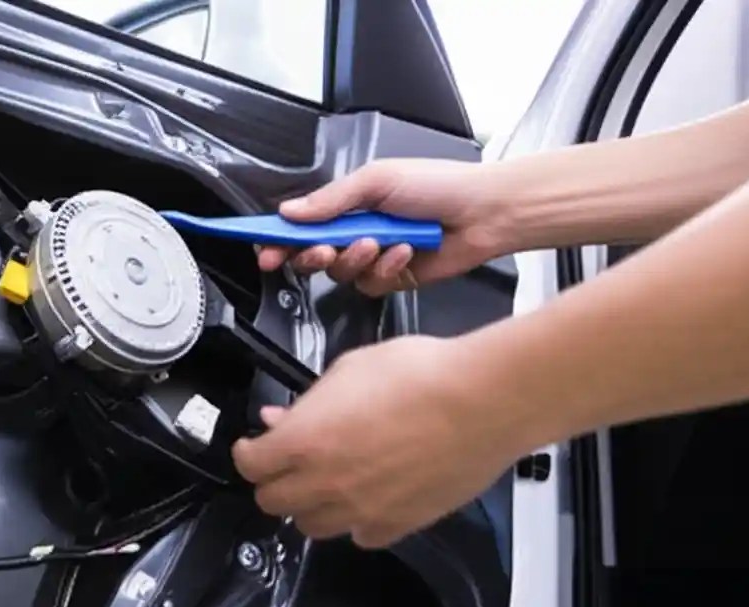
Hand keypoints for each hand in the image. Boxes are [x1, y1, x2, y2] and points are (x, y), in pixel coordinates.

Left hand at [231, 335, 526, 547]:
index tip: (253, 445)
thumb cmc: (421, 374)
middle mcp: (325, 483)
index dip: (248, 452)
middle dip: (272, 481)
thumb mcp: (349, 369)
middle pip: (271, 502)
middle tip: (284, 464)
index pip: (250, 464)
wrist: (482, 401)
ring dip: (309, 505)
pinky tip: (366, 500)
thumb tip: (283, 418)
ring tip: (325, 482)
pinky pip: (360, 537)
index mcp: (304, 442)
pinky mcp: (397, 524)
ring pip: (311, 526)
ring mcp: (360, 510)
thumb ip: (309, 401)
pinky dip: (355, 522)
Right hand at [259, 159, 514, 295]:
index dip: (277, 238)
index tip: (264, 248)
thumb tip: (290, 212)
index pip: (300, 223)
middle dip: (311, 254)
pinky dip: (386, 268)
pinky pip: (371, 285)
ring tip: (378, 241)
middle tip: (321, 249)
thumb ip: (330, 200)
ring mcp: (373, 256)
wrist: (484, 211)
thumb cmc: (439, 185)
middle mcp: (355, 231)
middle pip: (311, 255)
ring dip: (356, 257)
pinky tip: (404, 250)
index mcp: (346, 203)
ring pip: (340, 273)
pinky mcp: (392, 278)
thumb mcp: (377, 180)